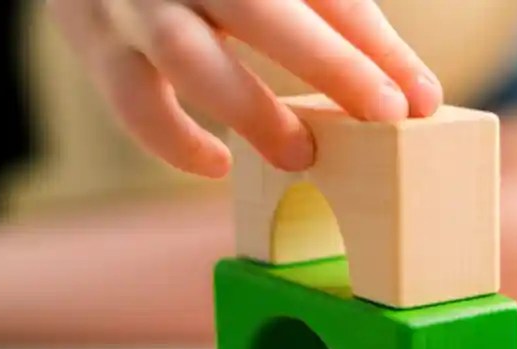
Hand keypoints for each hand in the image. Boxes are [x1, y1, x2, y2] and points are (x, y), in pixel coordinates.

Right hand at [48, 0, 443, 177]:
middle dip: (330, 63)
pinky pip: (132, 101)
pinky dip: (175, 141)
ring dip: (252, 111)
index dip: (377, 44)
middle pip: (259, 7)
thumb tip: (409, 91)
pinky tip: (220, 164)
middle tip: (385, 114)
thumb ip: (327, 15)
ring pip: (187, 55)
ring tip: (302, 155)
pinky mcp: (94, 42)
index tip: (423, 100)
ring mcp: (132, 2)